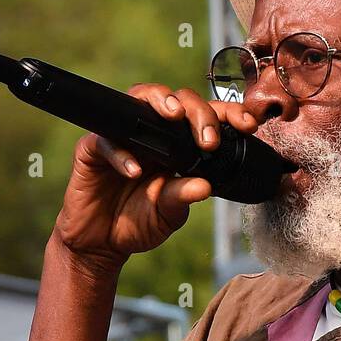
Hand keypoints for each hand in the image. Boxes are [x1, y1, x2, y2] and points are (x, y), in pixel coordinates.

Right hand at [52, 84, 259, 276]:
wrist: (102, 242)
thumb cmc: (138, 223)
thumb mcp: (169, 213)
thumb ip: (183, 197)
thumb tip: (204, 187)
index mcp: (178, 146)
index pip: (206, 118)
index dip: (228, 114)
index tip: (248, 125)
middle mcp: (152, 134)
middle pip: (177, 100)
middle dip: (198, 112)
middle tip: (208, 139)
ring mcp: (122, 137)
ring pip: (140, 98)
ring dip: (159, 101)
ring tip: (173, 116)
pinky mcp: (93, 149)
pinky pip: (106, 140)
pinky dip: (122, 154)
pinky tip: (134, 172)